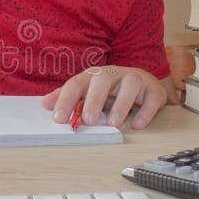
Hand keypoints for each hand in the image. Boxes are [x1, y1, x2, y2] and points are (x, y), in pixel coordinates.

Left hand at [42, 65, 167, 129]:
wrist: (143, 82)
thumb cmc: (109, 89)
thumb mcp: (87, 91)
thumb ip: (67, 97)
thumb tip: (44, 104)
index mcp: (93, 75)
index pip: (76, 84)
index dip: (66, 100)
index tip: (58, 119)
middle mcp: (113, 73)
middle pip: (102, 80)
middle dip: (94, 100)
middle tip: (89, 120)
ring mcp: (135, 79)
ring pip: (129, 85)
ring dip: (121, 105)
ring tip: (113, 124)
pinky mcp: (153, 89)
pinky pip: (151, 97)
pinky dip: (146, 111)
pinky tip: (138, 125)